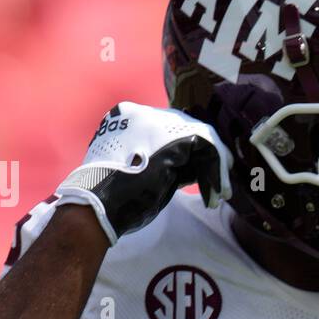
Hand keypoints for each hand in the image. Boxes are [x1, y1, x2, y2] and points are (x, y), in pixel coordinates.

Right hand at [53, 101, 231, 243]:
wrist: (98, 205)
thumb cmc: (115, 198)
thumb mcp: (140, 171)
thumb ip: (164, 160)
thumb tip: (195, 163)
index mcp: (128, 119)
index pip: (172, 129)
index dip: (192, 154)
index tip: (202, 176)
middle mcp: (143, 113)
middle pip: (189, 130)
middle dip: (209, 159)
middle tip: (219, 186)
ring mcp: (158, 121)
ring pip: (202, 137)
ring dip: (216, 168)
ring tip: (220, 193)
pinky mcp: (173, 136)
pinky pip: (207, 148)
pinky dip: (216, 171)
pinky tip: (215, 193)